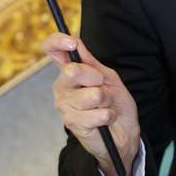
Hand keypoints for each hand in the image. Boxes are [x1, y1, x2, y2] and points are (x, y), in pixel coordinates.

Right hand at [43, 33, 141, 175]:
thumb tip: (76, 42)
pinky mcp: (72, 123)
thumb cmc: (116, 104)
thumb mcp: (109, 78)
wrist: (123, 134)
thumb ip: (92, 63)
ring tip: (105, 106)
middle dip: (96, 79)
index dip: (58, 41)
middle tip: (102, 88)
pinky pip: (99, 113)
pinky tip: (105, 120)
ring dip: (106, 101)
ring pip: (92, 95)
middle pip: (72, 71)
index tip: (72, 43)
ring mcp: (64, 105)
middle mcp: (62, 87)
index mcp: (69, 72)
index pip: (52, 49)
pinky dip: (108, 115)